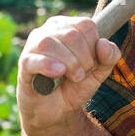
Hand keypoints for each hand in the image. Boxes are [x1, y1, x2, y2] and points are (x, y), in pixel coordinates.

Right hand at [17, 17, 120, 131]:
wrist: (57, 110)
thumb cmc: (76, 85)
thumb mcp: (100, 72)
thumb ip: (110, 56)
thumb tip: (102, 43)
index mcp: (68, 26)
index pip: (86, 25)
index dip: (94, 46)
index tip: (91, 63)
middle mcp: (49, 30)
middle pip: (71, 35)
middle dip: (84, 59)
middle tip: (81, 74)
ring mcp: (33, 46)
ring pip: (50, 43)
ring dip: (70, 64)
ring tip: (73, 77)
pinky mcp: (24, 64)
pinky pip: (33, 59)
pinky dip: (48, 65)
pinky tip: (58, 73)